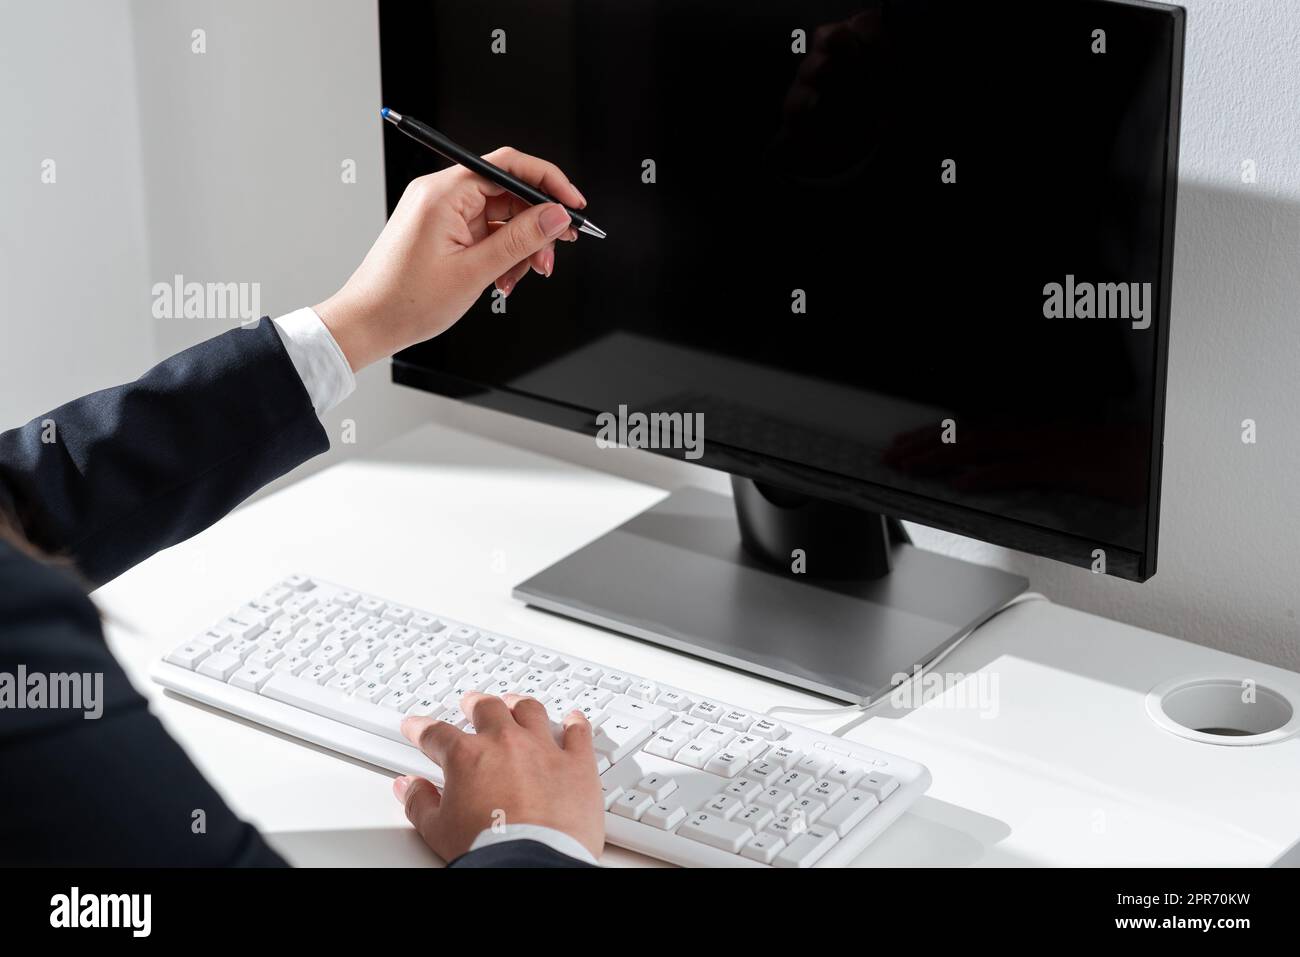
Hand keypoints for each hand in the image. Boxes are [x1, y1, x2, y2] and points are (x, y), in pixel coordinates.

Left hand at [314, 148, 585, 371]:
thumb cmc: (405, 301)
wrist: (368, 324)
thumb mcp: (474, 271)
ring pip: (501, 217)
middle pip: (508, 193)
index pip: (508, 166)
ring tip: (521, 276)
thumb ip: (520, 240)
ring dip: (520, 246)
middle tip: (552, 254)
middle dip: (536, 225)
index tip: (572, 204)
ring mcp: (441, 213)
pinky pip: (485, 233)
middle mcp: (441, 195)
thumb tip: (555, 216)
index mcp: (443, 193)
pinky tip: (503, 278)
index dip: (547, 182)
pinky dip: (501, 254)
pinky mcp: (442, 230)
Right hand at [394, 692, 603, 861]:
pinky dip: (575, 723)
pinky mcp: (576, 764)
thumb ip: (419, 802)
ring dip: (520, 704)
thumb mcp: (437, 830)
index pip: (436, 733)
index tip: (417, 727)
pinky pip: (579, 732)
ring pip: (531, 711)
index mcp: (467, 757)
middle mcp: (506, 743)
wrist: (532, 863)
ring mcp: (543, 749)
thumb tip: (408, 787)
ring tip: (515, 702)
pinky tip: (573, 719)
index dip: (422, 728)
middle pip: (487, 709)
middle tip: (470, 703)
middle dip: (475, 704)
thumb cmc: (488, 848)